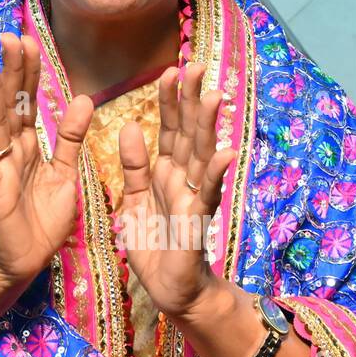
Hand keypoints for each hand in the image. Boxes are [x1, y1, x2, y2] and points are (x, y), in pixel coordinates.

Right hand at [0, 33, 93, 288]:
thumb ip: (71, 139)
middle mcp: (10, 149)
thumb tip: (82, 98)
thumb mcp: (66, 174)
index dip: (28, 72)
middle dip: (10, 71)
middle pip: (10, 104)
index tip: (27, 41)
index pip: (28, 100)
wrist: (26, 261)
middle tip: (9, 37)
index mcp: (29, 144)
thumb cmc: (43, 219)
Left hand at [117, 61, 237, 320]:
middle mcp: (184, 181)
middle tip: (198, 65)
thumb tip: (129, 127)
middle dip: (192, 100)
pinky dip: (215, 174)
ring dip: (208, 126)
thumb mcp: (134, 201)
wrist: (172, 291)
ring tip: (215, 95)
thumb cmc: (155, 246)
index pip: (168, 130)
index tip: (171, 70)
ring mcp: (194, 199)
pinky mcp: (197, 222)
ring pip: (201, 155)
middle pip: (188, 133)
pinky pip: (206, 195)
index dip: (170, 102)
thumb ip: (134, 166)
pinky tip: (226, 153)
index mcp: (165, 174)